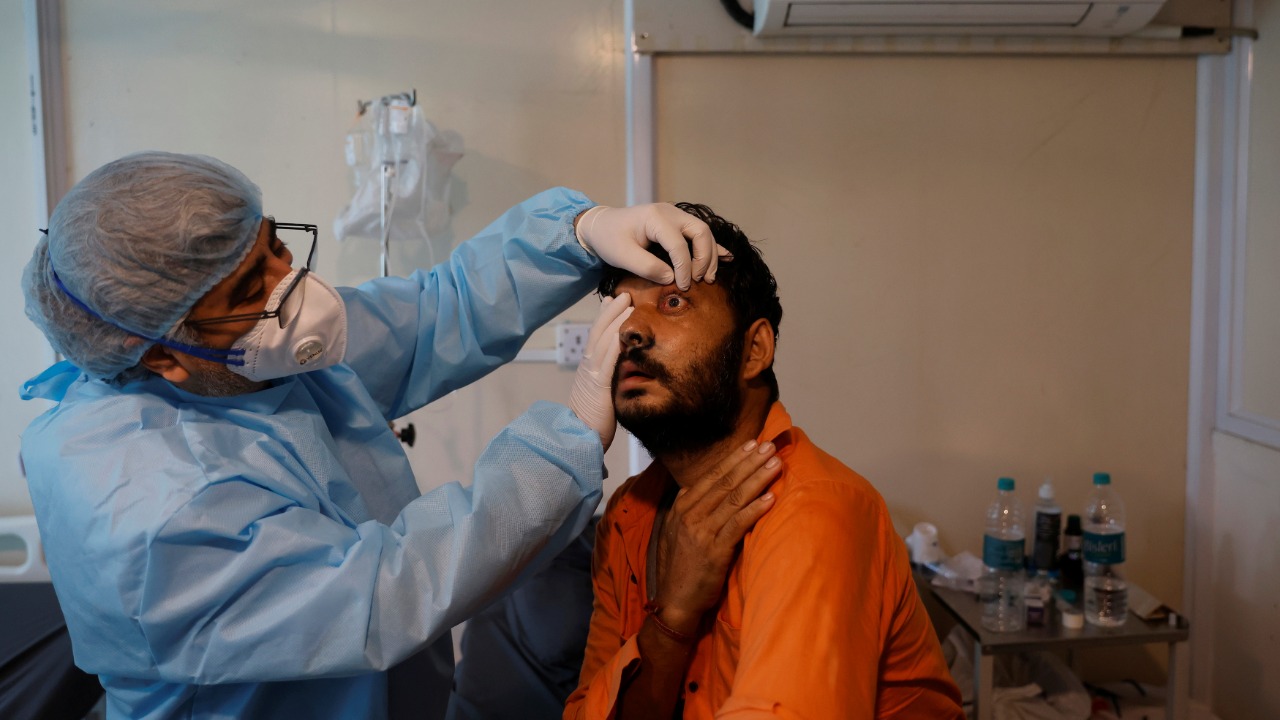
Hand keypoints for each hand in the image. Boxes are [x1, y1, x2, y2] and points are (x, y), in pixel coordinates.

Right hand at [567, 293, 632, 450]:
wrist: (579, 439)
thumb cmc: (593, 422)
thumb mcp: (603, 395)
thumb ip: (609, 380)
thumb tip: (621, 370)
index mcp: (589, 369)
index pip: (597, 338)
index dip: (604, 318)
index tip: (612, 302)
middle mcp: (587, 367)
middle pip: (598, 332)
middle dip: (610, 311)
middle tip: (621, 293)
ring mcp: (590, 374)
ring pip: (601, 340)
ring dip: (614, 320)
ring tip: (626, 302)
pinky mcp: (597, 385)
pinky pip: (606, 360)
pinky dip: (614, 343)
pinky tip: (623, 331)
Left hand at [575, 204, 730, 290]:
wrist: (600, 225)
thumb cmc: (609, 239)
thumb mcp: (622, 256)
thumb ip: (647, 267)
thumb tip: (671, 278)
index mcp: (656, 218)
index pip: (679, 245)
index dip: (684, 268)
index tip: (683, 286)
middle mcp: (670, 213)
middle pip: (700, 232)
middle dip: (704, 258)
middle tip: (700, 280)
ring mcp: (675, 216)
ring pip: (703, 233)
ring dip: (709, 255)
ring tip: (709, 278)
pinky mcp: (676, 224)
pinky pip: (699, 234)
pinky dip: (712, 246)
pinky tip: (727, 257)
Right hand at [652, 441, 781, 631]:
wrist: (676, 601)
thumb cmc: (683, 567)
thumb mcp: (680, 531)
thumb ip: (693, 508)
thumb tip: (708, 488)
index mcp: (682, 507)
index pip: (712, 476)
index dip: (734, 458)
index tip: (752, 444)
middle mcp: (690, 514)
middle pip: (725, 482)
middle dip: (749, 462)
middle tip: (769, 446)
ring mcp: (701, 531)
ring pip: (733, 498)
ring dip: (757, 479)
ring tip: (775, 465)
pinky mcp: (714, 551)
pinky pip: (737, 524)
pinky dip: (754, 509)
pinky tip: (770, 498)